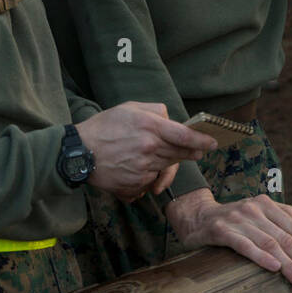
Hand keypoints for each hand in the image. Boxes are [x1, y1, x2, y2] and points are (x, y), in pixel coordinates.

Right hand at [76, 102, 216, 201]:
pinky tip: (135, 166)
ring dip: (167, 163)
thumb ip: (155, 110)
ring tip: (151, 154)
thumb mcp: (129, 108)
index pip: (184, 136)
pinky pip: (151, 181)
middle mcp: (149, 149)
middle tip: (196, 151)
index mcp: (150, 127)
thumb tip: (171, 117)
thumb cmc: (104, 127)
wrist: (79, 153)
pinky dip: (149, 176)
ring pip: (166, 167)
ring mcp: (143, 169)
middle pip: (180, 154)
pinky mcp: (135, 184)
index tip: (212, 143)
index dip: (201, 141)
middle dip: (191, 152)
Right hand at [165, 188, 291, 285]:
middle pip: (285, 237)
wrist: (197, 217)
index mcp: (266, 204)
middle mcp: (255, 209)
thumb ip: (280, 216)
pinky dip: (261, 257)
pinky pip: (245, 245)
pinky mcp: (222, 230)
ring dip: (287, 263)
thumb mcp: (257, 212)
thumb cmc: (233, 219)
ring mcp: (238, 219)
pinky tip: (274, 268)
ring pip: (269, 243)